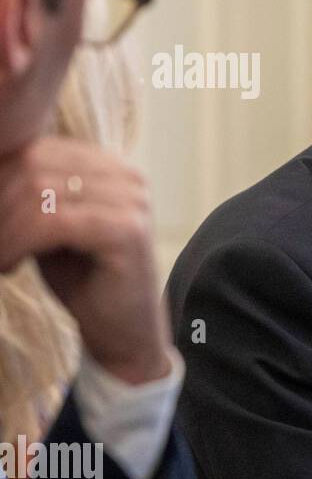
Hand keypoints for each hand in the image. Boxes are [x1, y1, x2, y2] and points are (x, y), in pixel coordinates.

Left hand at [0, 137, 171, 383]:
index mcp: (109, 166)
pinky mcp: (127, 230)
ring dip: (2, 228)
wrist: (124, 330)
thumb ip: (29, 193)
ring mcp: (132, 201)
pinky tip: (10, 266)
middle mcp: (126, 176)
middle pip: (33, 164)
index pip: (35, 148)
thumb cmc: (83, 277)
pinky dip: (17, 243)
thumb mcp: (49, 225)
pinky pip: (53, 222)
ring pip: (39, 191)